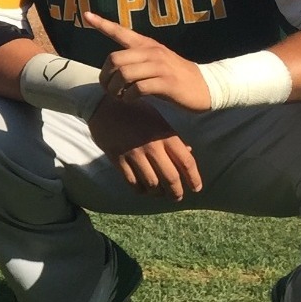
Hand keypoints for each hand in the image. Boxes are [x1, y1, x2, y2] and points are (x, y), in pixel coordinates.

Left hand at [85, 11, 212, 111]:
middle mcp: (152, 52)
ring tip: (119, 96)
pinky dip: (129, 97)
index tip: (86, 15)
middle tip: (109, 89)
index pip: (121, 31)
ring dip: (115, 89)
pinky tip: (131, 100)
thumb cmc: (175, 76)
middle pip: (115, 58)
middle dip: (105, 76)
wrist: (206, 87)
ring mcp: (160, 67)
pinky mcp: (166, 83)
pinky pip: (138, 88)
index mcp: (147, 45)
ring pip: (124, 74)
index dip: (102, 24)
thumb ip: (136, 60)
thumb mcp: (156, 62)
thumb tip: (112, 67)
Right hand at [87, 95, 203, 200]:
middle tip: (177, 197)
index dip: (194, 178)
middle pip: (171, 177)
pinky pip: (132, 182)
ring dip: (158, 193)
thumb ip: (173, 138)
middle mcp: (152, 146)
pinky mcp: (118, 158)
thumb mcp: (158, 120)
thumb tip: (189, 153)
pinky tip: (143, 189)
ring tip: (159, 194)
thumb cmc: (135, 110)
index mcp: (165, 135)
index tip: (196, 188)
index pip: (186, 162)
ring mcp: (134, 153)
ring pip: (152, 183)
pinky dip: (140, 189)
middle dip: (176, 192)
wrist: (104, 104)